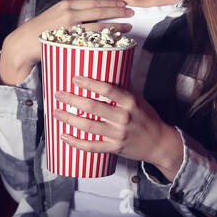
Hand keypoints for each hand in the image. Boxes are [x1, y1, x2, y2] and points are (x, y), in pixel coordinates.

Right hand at [0, 0, 134, 85]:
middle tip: (131, 14)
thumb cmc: (40, 30)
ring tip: (127, 28)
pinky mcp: (67, 41)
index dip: (111, 3)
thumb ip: (72, 11)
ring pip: (97, 26)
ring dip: (115, 27)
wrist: (22, 43)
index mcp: (67, 5)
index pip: (94, 2)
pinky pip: (89, 41)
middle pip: (99, 11)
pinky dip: (103, 41)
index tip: (124, 4)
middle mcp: (68, 13)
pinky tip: (112, 42)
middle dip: (117, 12)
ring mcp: (68, 28)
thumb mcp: (55, 14)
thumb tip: (89, 11)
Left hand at [54, 76, 179, 174]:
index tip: (75, 78)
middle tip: (58, 94)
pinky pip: (91, 146)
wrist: (159, 143)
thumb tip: (109, 69)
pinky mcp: (114, 147)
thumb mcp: (139, 99)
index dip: (90, 83)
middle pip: (93, 107)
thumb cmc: (148, 119)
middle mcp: (123, 118)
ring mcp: (118, 134)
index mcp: (129, 102)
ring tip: (56, 111)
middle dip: (72, 100)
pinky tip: (64, 136)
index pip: (107, 89)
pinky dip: (76, 142)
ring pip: (88, 126)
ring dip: (69, 119)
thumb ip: (123, 87)